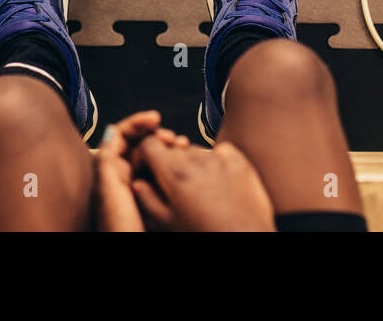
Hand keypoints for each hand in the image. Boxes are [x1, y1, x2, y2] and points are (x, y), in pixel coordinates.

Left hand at [94, 111, 189, 230]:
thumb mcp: (109, 190)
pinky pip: (161, 172)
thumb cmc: (117, 228)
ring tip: (183, 146)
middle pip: (140, 142)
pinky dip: (171, 163)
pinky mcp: (150, 197)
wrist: (129, 249)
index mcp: (108, 170)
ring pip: (152, 157)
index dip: (138, 122)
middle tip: (174, 138)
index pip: (122, 134)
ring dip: (166, 147)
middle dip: (157, 134)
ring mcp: (136, 186)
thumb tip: (113, 130)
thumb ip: (107, 160)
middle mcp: (120, 175)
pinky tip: (183, 162)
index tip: (156, 118)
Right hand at [129, 137, 275, 231]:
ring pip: (196, 151)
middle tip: (175, 188)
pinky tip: (218, 184)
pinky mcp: (239, 160)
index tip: (147, 167)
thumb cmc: (205, 235)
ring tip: (200, 191)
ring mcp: (220, 157)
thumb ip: (148, 199)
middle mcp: (196, 159)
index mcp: (174, 172)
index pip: (149, 144)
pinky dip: (216, 162)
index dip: (144, 155)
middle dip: (169, 164)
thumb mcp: (168, 223)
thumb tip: (138, 183)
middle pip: (173, 150)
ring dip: (193, 164)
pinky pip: (220, 151)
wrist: (245, 239)